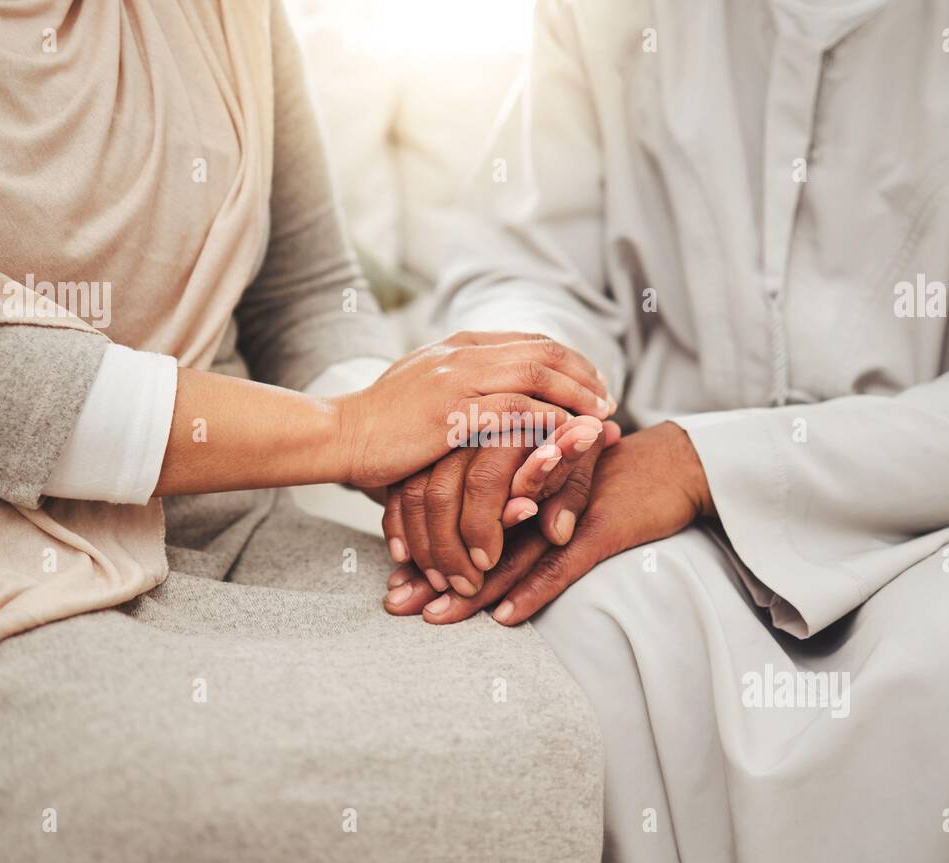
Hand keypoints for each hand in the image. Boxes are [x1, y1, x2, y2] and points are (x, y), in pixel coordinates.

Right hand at [335, 331, 612, 488]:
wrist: (339, 435)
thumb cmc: (379, 424)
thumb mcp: (423, 390)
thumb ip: (458, 385)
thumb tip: (488, 398)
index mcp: (459, 345)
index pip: (531, 341)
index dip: (570, 361)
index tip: (592, 384)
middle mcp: (464, 353)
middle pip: (544, 351)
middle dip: (584, 375)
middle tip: (609, 401)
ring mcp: (459, 379)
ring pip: (538, 375)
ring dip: (577, 396)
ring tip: (600, 419)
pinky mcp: (454, 412)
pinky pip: (518, 409)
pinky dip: (550, 420)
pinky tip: (568, 435)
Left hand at [381, 422, 713, 624]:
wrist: (671, 466)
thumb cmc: (598, 475)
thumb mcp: (540, 481)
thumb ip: (496, 501)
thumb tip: (441, 543)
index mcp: (509, 455)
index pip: (447, 491)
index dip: (416, 532)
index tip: (393, 572)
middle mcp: (530, 471)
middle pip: (466, 517)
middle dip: (429, 565)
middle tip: (395, 602)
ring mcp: (566, 501)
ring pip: (507, 546)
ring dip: (470, 587)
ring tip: (432, 615)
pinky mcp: (601, 526)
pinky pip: (560, 563)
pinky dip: (532, 591)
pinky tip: (506, 617)